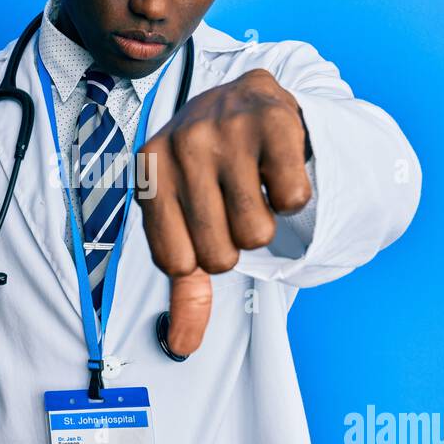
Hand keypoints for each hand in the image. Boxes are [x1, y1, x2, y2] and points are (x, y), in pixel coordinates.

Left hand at [136, 68, 312, 356]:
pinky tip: (276, 167)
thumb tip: (182, 346)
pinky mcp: (274, 121)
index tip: (204, 220)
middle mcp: (182, 144)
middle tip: (233, 201)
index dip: (201, 253)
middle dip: (235, 239)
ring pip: (258, 232)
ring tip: (253, 183)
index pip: (178, 262)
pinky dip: (292, 194)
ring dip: (265, 219)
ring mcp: (227, 129)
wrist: (245, 97)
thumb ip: (185, 286)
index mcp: (150, 169)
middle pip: (221, 255)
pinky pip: (293, 200)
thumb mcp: (184, 219)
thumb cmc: (210, 171)